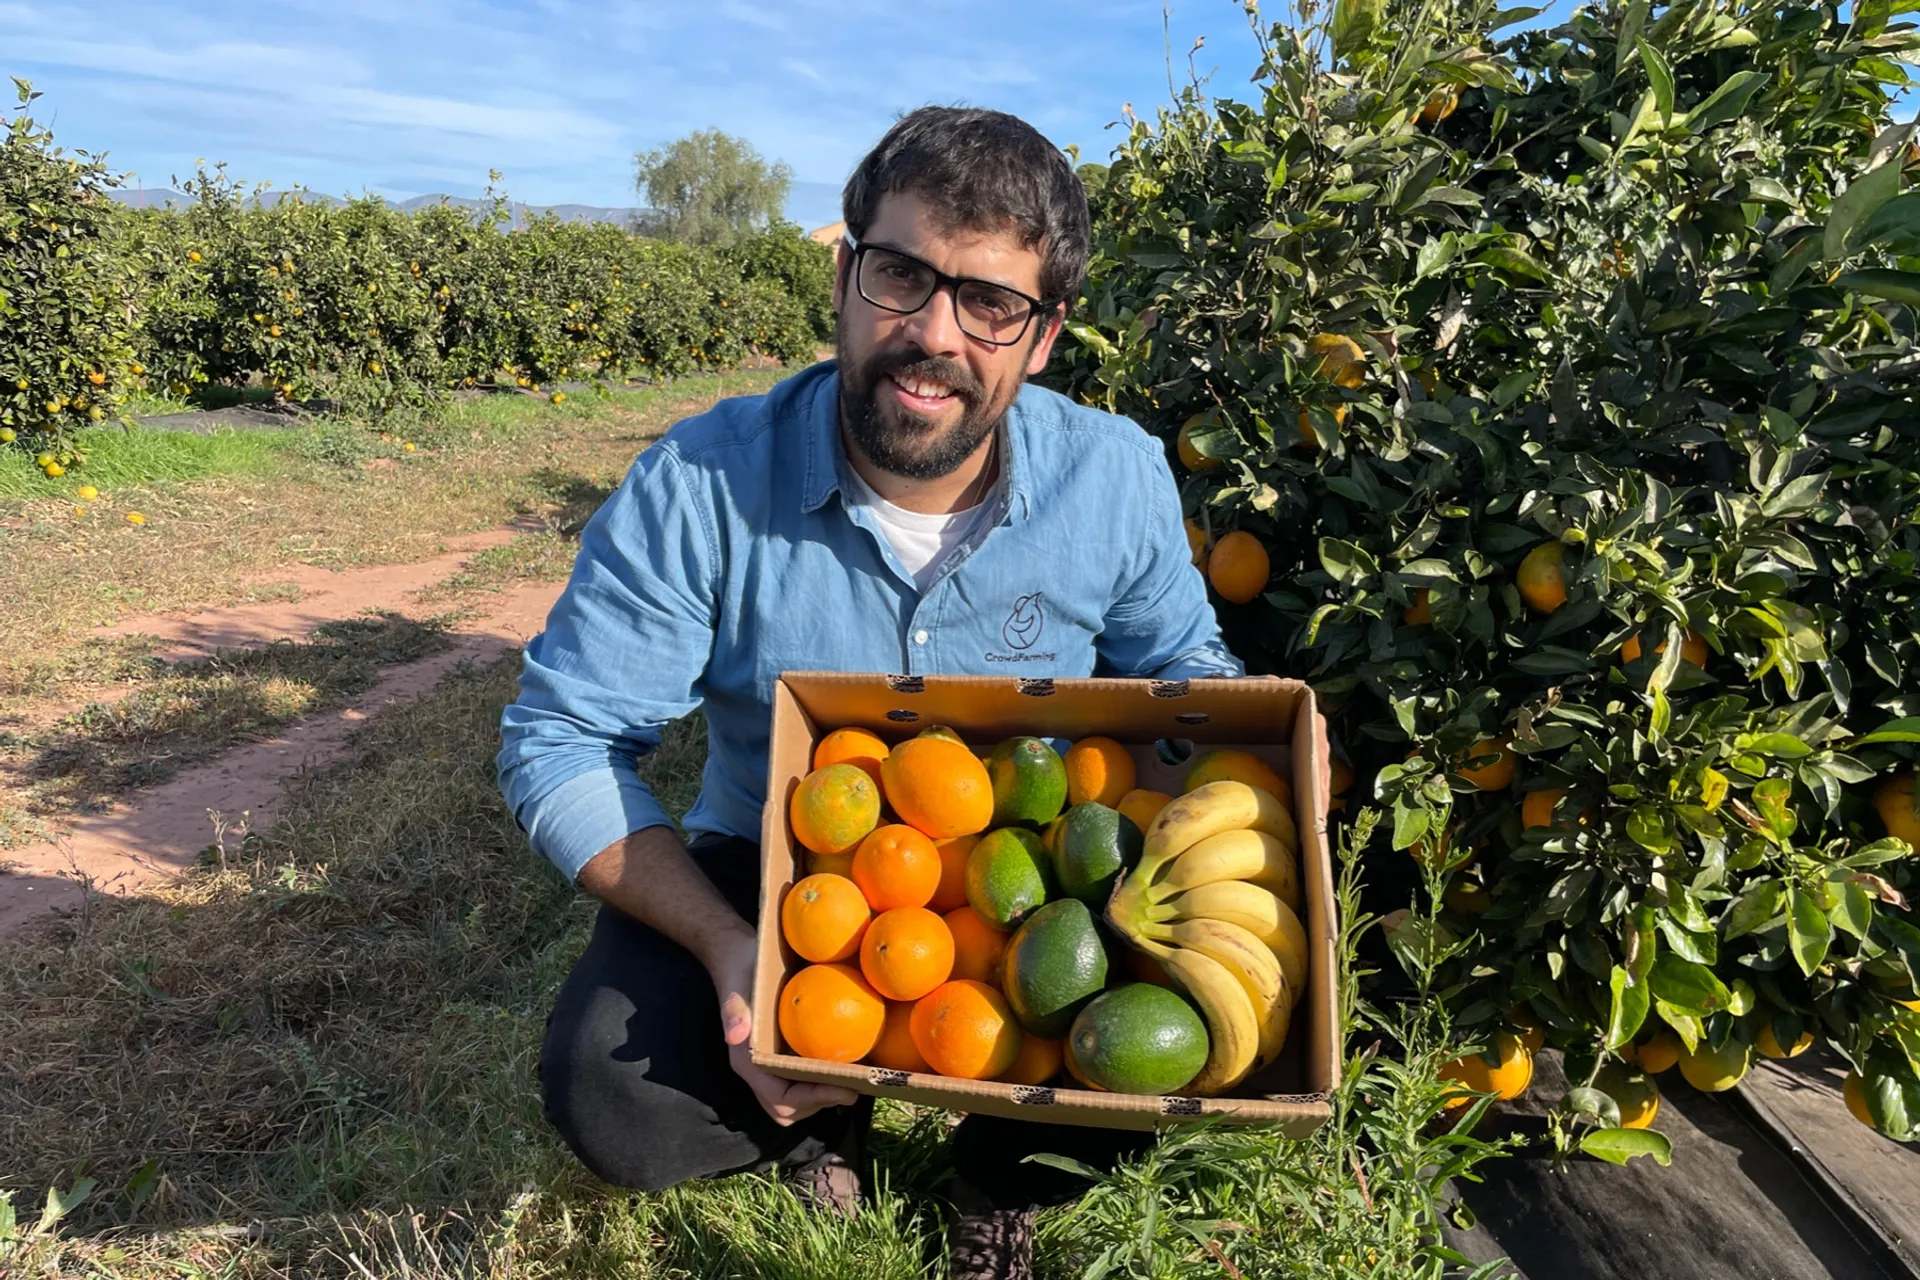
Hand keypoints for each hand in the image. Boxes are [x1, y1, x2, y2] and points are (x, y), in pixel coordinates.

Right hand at [710, 932, 858, 1125]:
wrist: (740, 959)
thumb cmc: (743, 971)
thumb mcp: (739, 985)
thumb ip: (734, 1010)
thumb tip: (735, 1035)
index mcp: (746, 1062)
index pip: (780, 1099)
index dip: (812, 1100)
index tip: (845, 1089)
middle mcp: (757, 1071)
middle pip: (788, 1110)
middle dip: (820, 1104)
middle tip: (854, 1089)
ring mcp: (769, 1067)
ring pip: (796, 1103)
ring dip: (823, 1099)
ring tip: (853, 1082)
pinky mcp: (782, 1058)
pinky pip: (801, 1082)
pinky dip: (823, 1082)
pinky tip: (846, 1066)